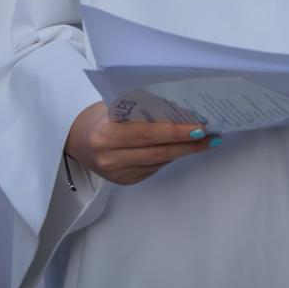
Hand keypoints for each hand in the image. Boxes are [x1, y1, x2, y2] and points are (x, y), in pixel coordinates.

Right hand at [64, 102, 215, 185]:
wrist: (77, 138)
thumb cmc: (102, 115)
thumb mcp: (115, 106)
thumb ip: (141, 109)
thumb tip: (181, 109)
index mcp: (105, 134)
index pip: (147, 133)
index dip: (174, 131)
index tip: (199, 126)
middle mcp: (109, 157)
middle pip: (157, 152)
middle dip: (188, 144)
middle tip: (211, 135)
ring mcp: (116, 173)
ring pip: (158, 162)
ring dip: (184, 151)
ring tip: (207, 141)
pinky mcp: (124, 181)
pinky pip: (153, 168)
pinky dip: (170, 157)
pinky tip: (184, 148)